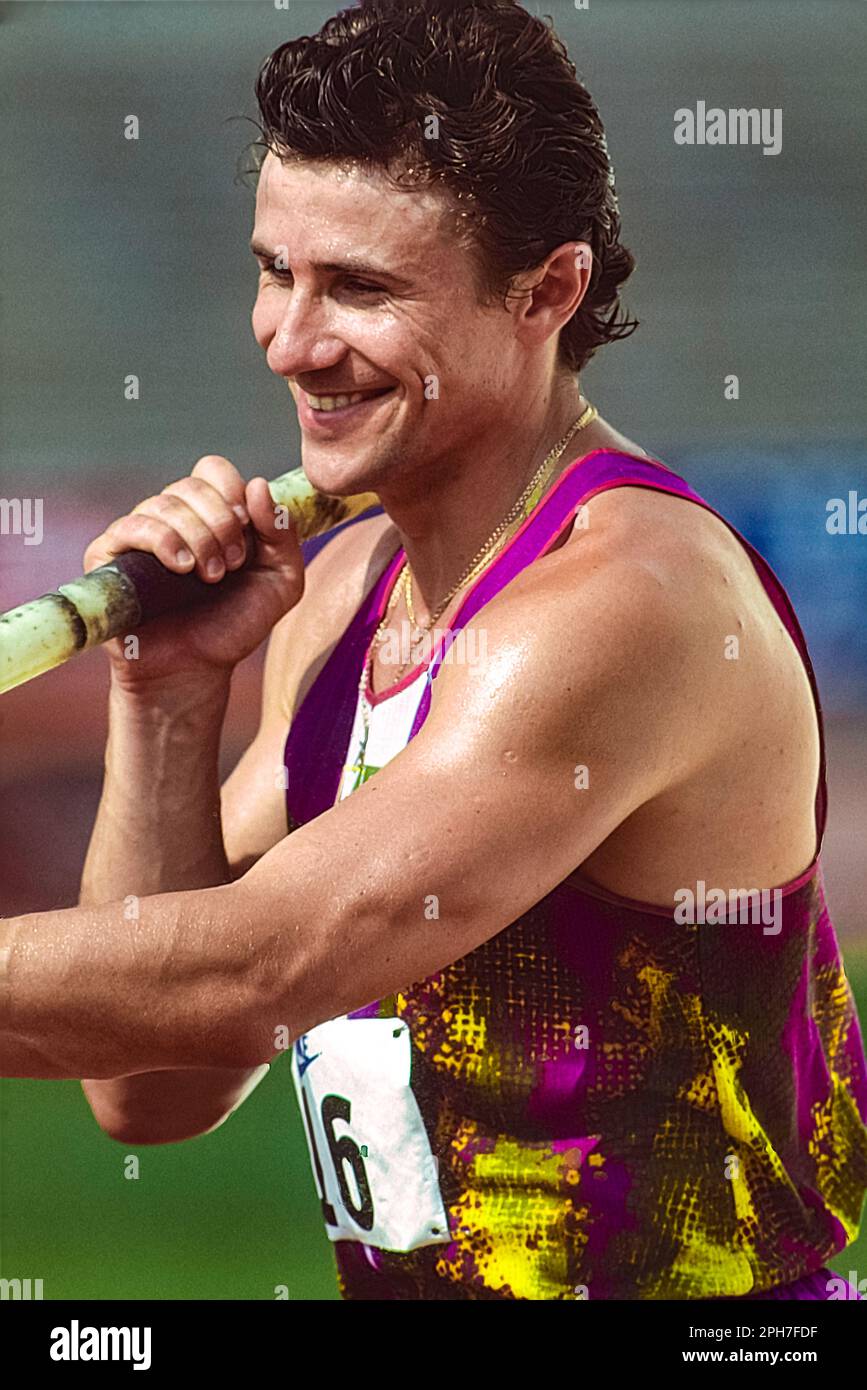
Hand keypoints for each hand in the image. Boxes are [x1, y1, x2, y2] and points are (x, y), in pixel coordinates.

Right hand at [83, 456, 304, 687]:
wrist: (195, 669)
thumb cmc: (234, 624)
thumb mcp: (280, 582)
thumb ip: (283, 535)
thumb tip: (259, 484)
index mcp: (208, 514)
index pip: (212, 470)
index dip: (231, 490)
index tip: (247, 529)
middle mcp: (171, 518)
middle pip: (191, 485)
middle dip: (221, 523)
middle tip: (233, 565)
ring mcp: (138, 534)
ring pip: (164, 504)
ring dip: (198, 537)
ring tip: (210, 576)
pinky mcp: (109, 556)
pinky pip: (131, 526)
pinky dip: (163, 541)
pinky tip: (182, 568)